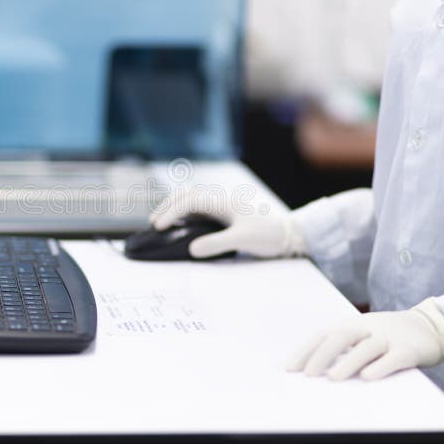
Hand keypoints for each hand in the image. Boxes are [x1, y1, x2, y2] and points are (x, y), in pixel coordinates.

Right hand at [150, 187, 306, 258]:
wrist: (289, 234)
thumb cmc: (268, 235)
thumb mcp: (243, 239)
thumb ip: (217, 243)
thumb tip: (191, 249)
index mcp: (223, 201)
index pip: (190, 201)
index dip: (172, 212)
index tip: (159, 227)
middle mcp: (220, 200)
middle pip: (187, 195)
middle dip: (168, 206)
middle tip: (154, 222)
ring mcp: (222, 206)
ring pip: (192, 199)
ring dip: (175, 207)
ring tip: (162, 221)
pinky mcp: (224, 214)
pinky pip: (199, 209)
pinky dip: (184, 213)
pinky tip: (180, 225)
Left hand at [286, 299, 443, 379]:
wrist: (428, 325)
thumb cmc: (385, 335)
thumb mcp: (360, 334)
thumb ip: (340, 347)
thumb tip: (311, 368)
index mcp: (351, 324)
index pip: (324, 334)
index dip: (306, 350)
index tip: (291, 369)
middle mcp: (367, 328)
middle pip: (342, 336)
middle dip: (323, 354)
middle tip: (309, 374)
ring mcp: (389, 337)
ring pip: (367, 347)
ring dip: (349, 361)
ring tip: (334, 378)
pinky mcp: (409, 350)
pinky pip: (394, 358)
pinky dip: (380, 366)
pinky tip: (368, 377)